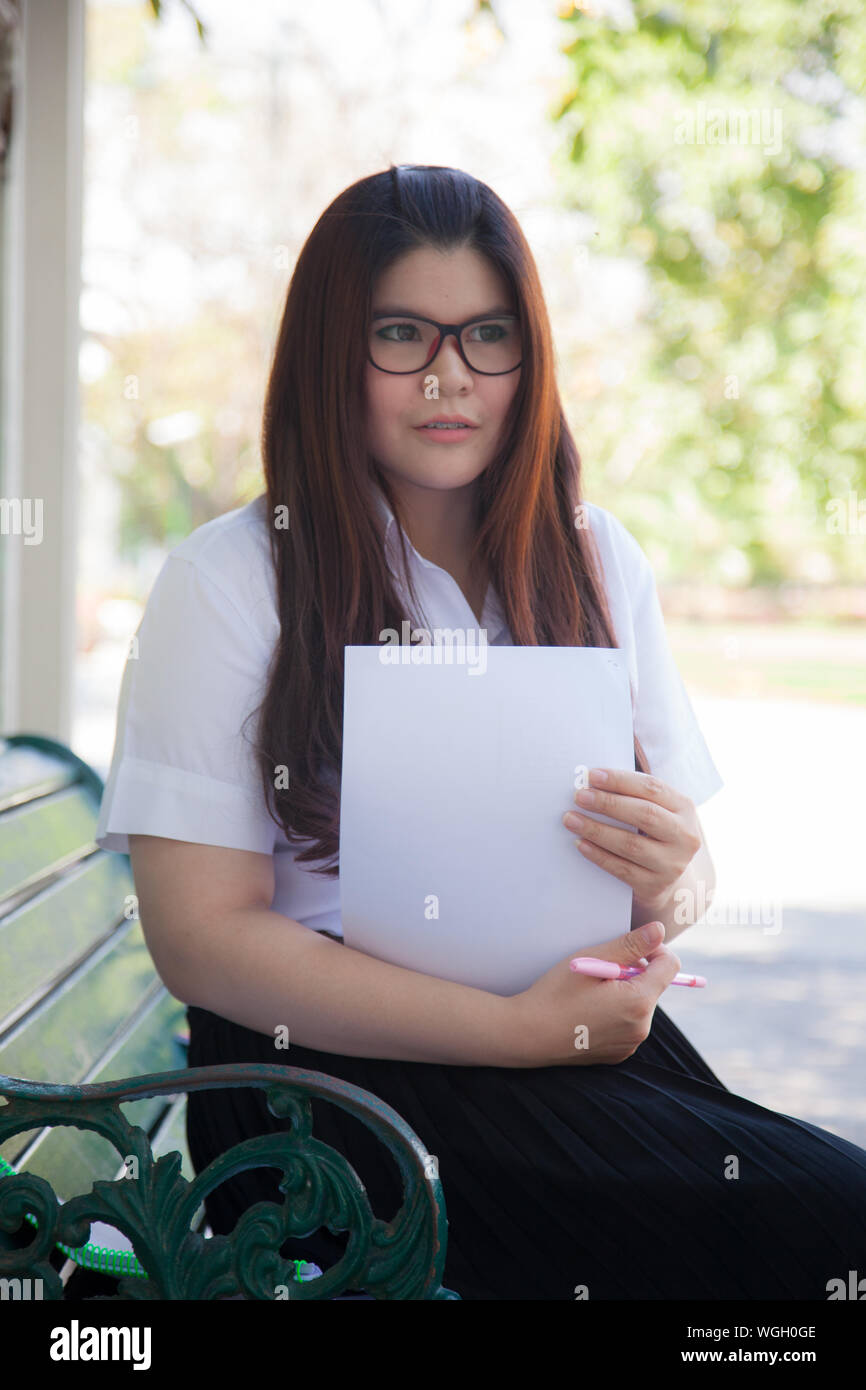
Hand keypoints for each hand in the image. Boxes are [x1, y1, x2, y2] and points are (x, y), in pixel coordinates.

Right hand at [507, 919, 680, 1066]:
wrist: (527, 1034)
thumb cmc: (555, 993)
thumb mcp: (591, 960)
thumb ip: (629, 945)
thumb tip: (659, 930)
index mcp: (638, 1001)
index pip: (669, 966)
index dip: (653, 950)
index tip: (628, 947)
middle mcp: (641, 1027)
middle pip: (653, 986)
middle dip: (634, 972)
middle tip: (600, 969)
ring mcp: (629, 1044)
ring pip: (639, 1005)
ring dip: (624, 992)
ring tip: (590, 992)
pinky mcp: (617, 1054)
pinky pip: (627, 1025)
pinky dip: (615, 1013)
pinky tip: (588, 1011)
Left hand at [563, 768, 702, 914]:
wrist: (668, 879)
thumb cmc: (654, 833)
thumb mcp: (656, 810)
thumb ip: (633, 795)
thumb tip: (593, 780)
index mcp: (685, 808)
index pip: (652, 788)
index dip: (621, 780)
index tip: (592, 775)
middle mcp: (685, 836)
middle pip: (644, 814)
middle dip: (608, 803)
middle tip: (580, 797)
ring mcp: (672, 864)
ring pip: (631, 844)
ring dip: (596, 830)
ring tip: (571, 819)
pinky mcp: (655, 886)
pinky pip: (622, 869)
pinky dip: (598, 855)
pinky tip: (580, 843)